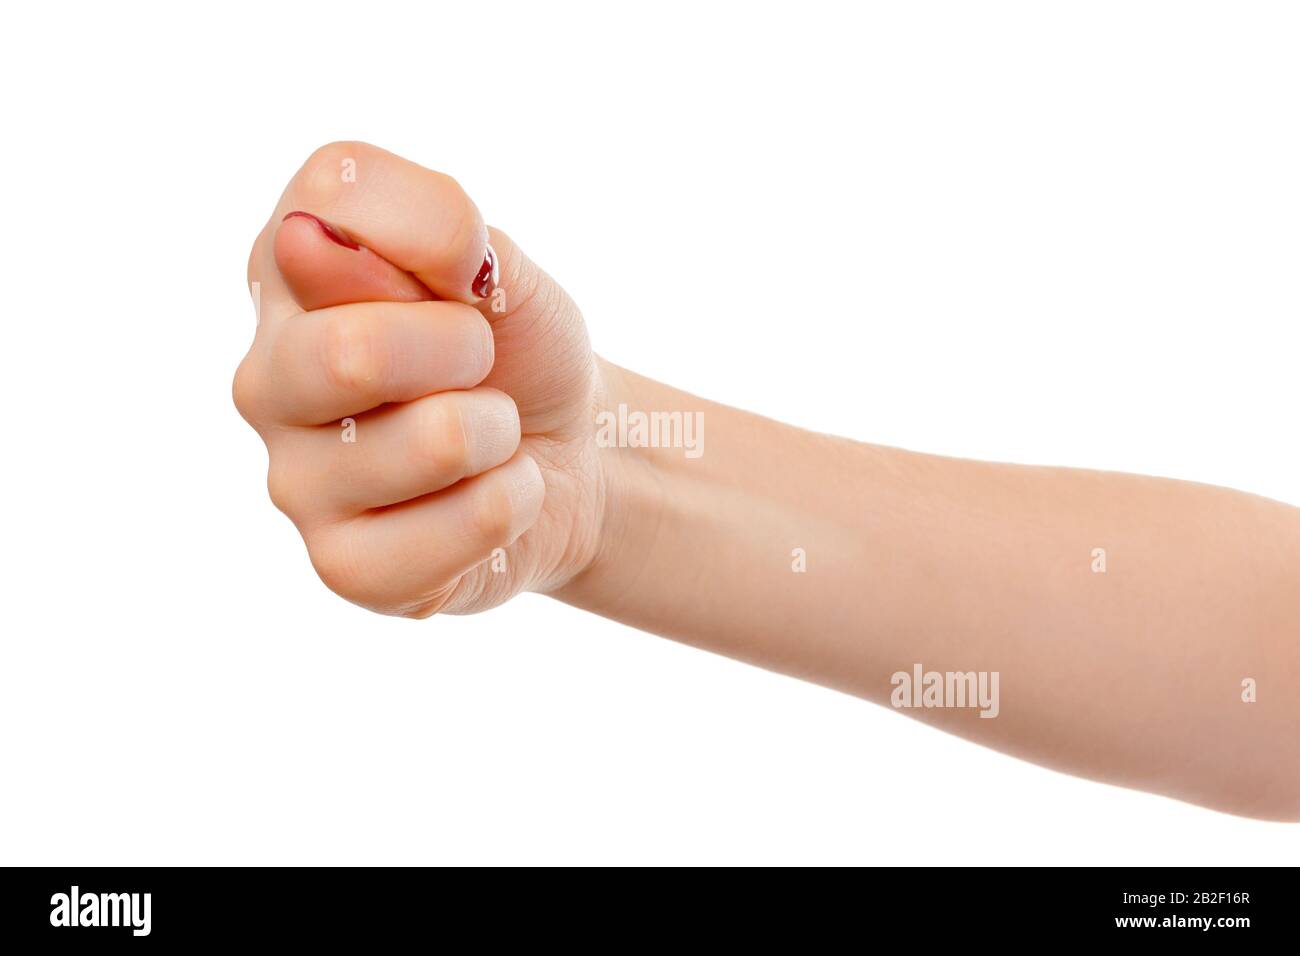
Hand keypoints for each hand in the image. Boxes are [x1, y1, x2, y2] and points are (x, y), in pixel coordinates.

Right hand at [235, 143, 610, 615]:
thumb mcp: (495, 259)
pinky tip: (488, 494)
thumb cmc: (513, 344)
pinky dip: (513, 499)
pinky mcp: (346, 566)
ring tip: (484, 433)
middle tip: (479, 362)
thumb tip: (313, 240)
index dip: (443, 240)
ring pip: (436, 440)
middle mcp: (266, 379)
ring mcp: (295, 482)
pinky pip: (465, 524)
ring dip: (499, 429)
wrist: (571, 447)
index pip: (331, 204)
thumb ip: (424, 223)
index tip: (465, 277)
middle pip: (351, 352)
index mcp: (285, 275)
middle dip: (465, 348)